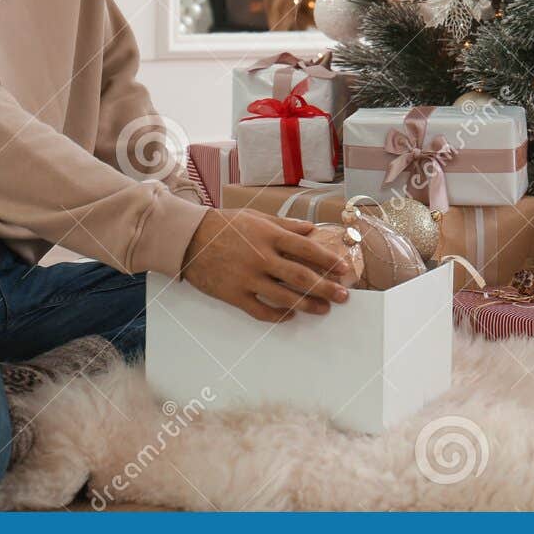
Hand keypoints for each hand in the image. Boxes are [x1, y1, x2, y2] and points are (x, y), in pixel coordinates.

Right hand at [180, 207, 352, 322]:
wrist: (189, 238)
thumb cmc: (224, 224)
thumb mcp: (256, 217)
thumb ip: (285, 225)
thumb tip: (311, 228)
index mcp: (269, 236)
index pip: (306, 249)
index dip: (328, 260)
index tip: (344, 269)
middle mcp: (261, 257)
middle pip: (301, 277)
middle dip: (326, 288)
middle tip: (343, 296)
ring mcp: (248, 278)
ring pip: (285, 297)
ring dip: (308, 305)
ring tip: (324, 309)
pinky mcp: (234, 294)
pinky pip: (261, 311)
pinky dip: (278, 315)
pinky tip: (291, 316)